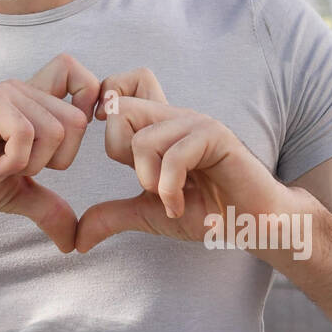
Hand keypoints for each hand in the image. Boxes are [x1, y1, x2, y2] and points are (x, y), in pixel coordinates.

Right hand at [0, 53, 99, 252]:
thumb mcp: (15, 193)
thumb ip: (47, 208)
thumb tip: (74, 242)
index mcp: (37, 106)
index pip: (86, 83)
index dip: (92, 110)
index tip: (66, 149)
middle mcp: (26, 93)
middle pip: (78, 120)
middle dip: (59, 159)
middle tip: (26, 170)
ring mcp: (8, 94)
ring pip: (55, 129)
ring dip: (33, 164)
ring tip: (5, 170)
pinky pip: (26, 132)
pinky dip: (15, 162)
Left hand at [75, 68, 290, 252]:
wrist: (253, 223)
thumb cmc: (206, 212)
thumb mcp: (148, 213)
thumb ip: (112, 216)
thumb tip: (77, 239)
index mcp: (155, 125)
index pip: (114, 91)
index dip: (104, 118)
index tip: (118, 157)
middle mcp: (172, 115)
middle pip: (119, 106)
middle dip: (118, 150)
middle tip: (143, 181)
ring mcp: (194, 122)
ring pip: (142, 137)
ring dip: (147, 179)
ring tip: (166, 199)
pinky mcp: (215, 136)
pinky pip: (174, 155)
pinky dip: (169, 188)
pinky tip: (178, 205)